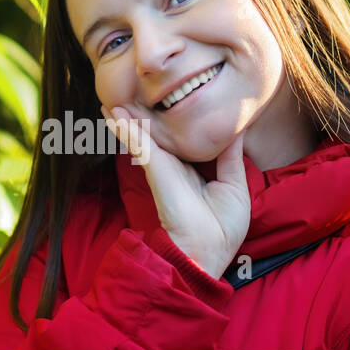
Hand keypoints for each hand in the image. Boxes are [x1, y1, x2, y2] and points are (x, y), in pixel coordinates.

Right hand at [102, 105, 250, 279]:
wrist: (207, 250)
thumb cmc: (223, 227)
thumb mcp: (235, 186)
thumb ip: (232, 157)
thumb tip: (237, 130)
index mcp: (194, 170)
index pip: (182, 141)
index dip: (176, 123)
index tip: (175, 102)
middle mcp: (176, 167)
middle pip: (157, 136)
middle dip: (144, 119)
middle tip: (131, 99)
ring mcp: (164, 167)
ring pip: (143, 136)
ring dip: (126, 119)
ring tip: (111, 102)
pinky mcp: (156, 169)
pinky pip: (138, 144)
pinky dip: (124, 129)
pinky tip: (111, 114)